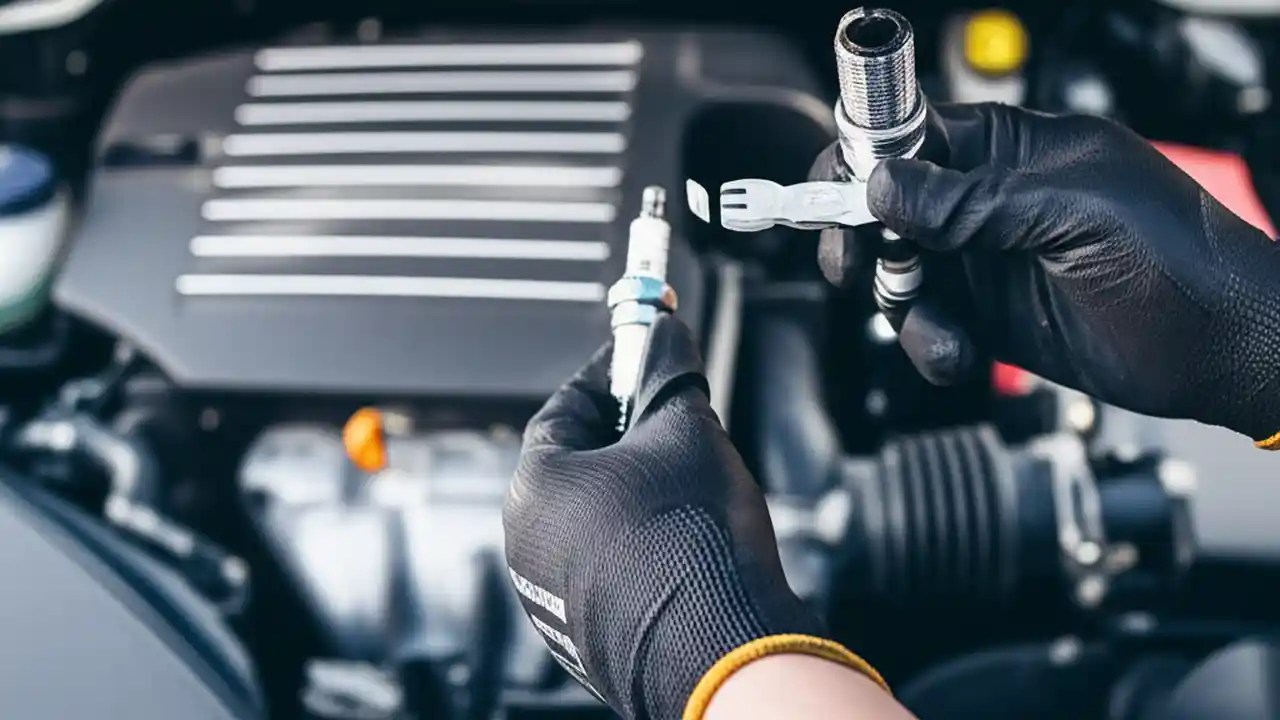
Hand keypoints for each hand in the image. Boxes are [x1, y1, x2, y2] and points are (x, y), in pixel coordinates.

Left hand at [503, 315, 884, 718]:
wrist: (714, 644)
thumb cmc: (692, 536)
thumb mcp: (686, 428)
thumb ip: (668, 373)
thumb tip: (665, 332)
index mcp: (536, 485)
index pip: (566, 406)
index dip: (611, 377)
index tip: (643, 361)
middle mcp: (525, 542)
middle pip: (576, 465)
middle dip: (625, 440)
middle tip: (673, 424)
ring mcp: (547, 594)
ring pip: (589, 520)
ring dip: (631, 497)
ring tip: (688, 491)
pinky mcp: (578, 633)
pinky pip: (603, 570)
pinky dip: (634, 548)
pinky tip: (681, 546)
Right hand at [813, 103, 1279, 440]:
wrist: (1222, 349)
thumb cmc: (1177, 258)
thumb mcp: (1071, 212)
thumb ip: (969, 201)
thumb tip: (883, 184)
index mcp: (1011, 151)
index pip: (912, 134)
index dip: (863, 157)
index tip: (834, 191)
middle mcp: (987, 202)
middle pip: (886, 208)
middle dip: (861, 238)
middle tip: (855, 266)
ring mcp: (984, 261)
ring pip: (898, 274)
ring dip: (902, 306)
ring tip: (942, 330)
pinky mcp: (988, 318)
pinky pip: (927, 326)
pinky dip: (929, 345)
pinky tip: (960, 353)